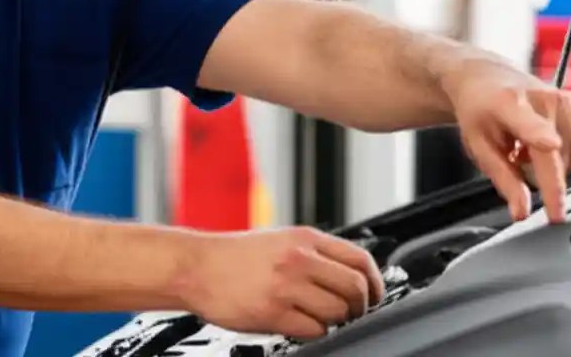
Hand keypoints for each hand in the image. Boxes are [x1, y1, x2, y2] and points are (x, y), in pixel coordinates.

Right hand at [177, 227, 383, 340]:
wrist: (195, 266)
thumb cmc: (234, 256)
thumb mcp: (280, 239)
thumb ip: (313, 252)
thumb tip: (350, 273)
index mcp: (304, 238)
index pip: (360, 259)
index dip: (375, 282)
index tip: (373, 295)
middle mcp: (298, 259)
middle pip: (355, 288)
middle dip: (360, 306)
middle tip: (352, 313)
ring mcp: (286, 286)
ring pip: (337, 312)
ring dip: (335, 320)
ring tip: (319, 317)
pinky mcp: (272, 312)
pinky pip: (313, 330)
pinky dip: (314, 332)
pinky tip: (300, 324)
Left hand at [444, 57, 570, 223]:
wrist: (487, 80)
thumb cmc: (481, 112)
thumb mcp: (479, 147)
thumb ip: (504, 180)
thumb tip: (522, 212)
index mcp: (511, 105)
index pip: (531, 128)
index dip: (542, 140)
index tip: (551, 148)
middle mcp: (545, 98)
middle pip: (557, 160)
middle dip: (538, 172)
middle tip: (515, 154)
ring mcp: (568, 100)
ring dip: (554, 163)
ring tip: (530, 145)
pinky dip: (569, 154)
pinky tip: (549, 141)